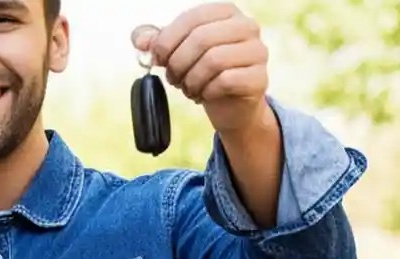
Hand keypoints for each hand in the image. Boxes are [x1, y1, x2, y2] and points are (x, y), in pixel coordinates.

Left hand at [132, 3, 270, 132]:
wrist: (230, 105)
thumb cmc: (202, 72)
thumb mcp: (177, 53)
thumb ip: (157, 41)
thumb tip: (140, 39)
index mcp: (225, 13)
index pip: (191, 18)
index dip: (167, 41)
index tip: (158, 60)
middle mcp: (246, 26)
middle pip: (201, 39)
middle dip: (178, 63)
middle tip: (174, 79)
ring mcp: (257, 51)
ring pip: (214, 60)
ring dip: (192, 80)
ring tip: (190, 88)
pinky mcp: (260, 78)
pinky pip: (226, 81)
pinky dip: (208, 92)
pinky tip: (206, 95)